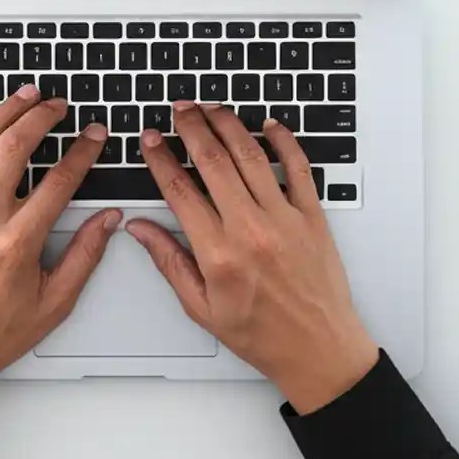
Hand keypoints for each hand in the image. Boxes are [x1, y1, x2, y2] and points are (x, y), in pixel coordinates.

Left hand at [0, 87, 119, 408]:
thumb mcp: (53, 303)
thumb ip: (84, 256)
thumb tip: (109, 220)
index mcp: (16, 244)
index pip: (59, 181)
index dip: (83, 151)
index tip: (95, 135)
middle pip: (14, 148)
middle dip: (41, 117)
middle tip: (58, 105)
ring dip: (3, 113)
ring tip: (24, 97)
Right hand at [127, 102, 378, 414]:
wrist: (318, 349)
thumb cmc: (261, 333)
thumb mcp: (201, 308)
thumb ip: (169, 262)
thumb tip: (140, 229)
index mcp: (219, 254)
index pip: (181, 191)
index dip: (161, 159)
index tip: (150, 141)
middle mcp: (251, 230)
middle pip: (215, 161)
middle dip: (192, 128)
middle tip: (180, 109)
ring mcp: (285, 219)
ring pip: (252, 156)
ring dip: (229, 125)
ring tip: (212, 108)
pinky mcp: (313, 217)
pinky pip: (299, 168)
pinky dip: (284, 141)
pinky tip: (269, 125)